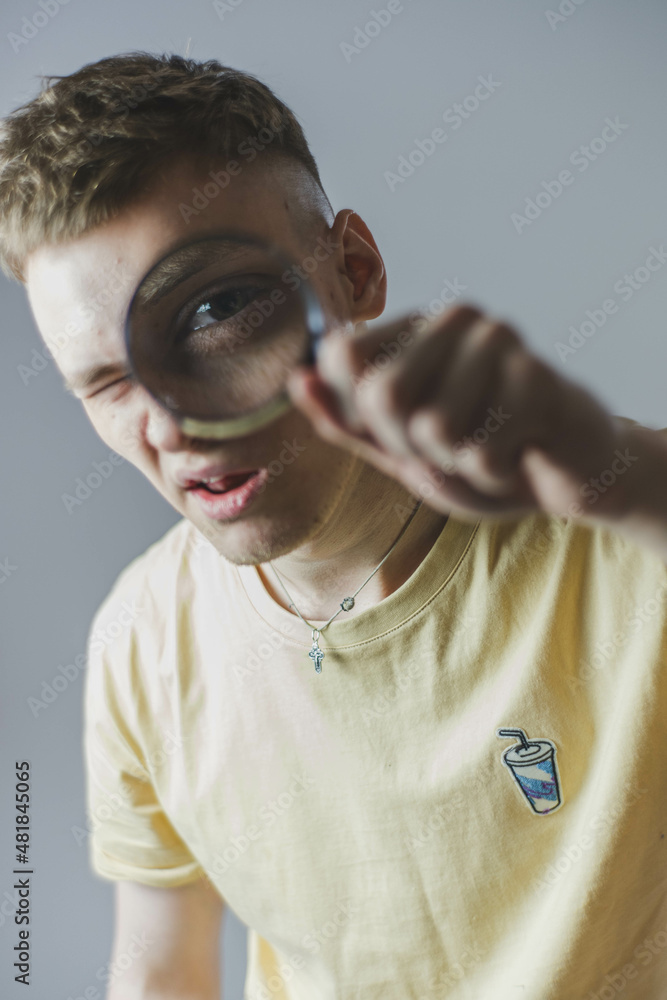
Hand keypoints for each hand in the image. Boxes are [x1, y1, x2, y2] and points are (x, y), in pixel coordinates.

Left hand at [286, 304, 632, 524]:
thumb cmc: (479, 453)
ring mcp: (500, 343)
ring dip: (457, 462)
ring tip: (489, 444)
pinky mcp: (538, 378)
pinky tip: (518, 453)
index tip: (404, 428)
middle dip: (411, 445)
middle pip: (382, 395)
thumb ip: (346, 422)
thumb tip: (296, 380)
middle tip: (452, 444)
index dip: (361, 416)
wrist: (564, 474)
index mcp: (415, 327)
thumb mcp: (400, 449)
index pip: (342, 358)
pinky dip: (493, 474)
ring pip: (433, 428)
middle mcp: (455, 319)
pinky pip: (480, 453)